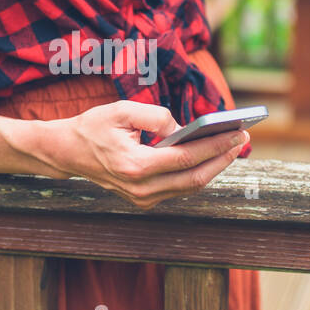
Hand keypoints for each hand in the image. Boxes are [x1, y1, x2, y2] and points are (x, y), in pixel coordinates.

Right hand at [28, 100, 247, 209]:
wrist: (67, 153)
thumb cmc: (94, 127)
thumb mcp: (122, 109)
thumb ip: (157, 116)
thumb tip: (184, 128)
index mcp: (135, 166)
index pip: (186, 159)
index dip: (215, 146)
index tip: (237, 132)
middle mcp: (141, 189)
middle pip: (194, 179)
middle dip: (222, 158)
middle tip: (242, 138)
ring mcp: (142, 199)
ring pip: (189, 187)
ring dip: (214, 167)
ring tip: (232, 145)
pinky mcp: (144, 200)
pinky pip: (179, 188)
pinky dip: (198, 173)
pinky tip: (212, 155)